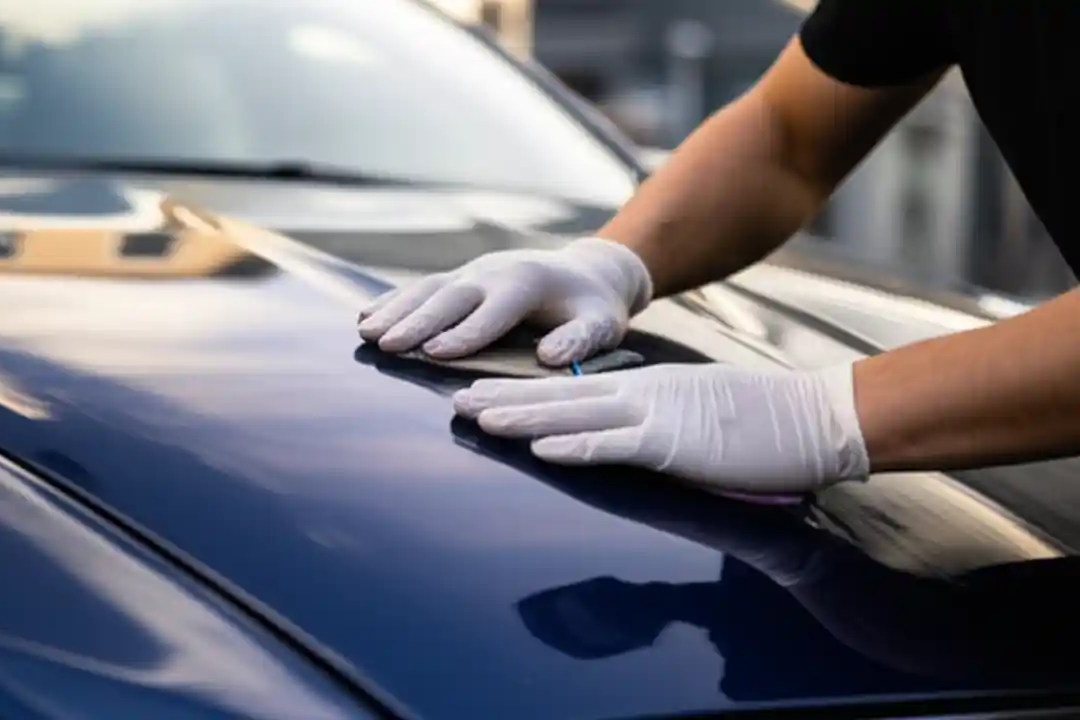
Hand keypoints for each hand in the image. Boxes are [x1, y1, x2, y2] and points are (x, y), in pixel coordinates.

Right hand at [357, 237, 652, 365]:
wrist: (587, 271)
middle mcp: (494, 271)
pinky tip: (366, 317)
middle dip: (418, 321)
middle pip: (451, 296)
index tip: (436, 354)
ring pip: (428, 289)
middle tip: (387, 344)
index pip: (494, 311)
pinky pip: (422, 288)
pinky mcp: (461, 277)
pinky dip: (392, 302)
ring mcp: (473, 271)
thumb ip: (581, 339)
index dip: (466, 333)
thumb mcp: (603, 323)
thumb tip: (551, 357)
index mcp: (528, 282)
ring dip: (395, 310)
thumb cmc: (595, 307)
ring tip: (365, 333)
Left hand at [454, 363, 868, 492]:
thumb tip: (627, 442)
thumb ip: (654, 430)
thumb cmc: (761, 424)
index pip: (568, 392)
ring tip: (474, 416)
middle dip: (501, 399)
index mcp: (643, 391)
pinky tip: (540, 447)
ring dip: (520, 417)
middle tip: (452, 398)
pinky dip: (576, 445)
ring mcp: (655, 417)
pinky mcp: (676, 444)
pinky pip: (616, 446)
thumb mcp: (694, 421)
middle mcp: (639, 396)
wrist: (816, 418)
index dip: (520, 393)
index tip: (479, 394)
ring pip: (572, 414)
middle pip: (556, 397)